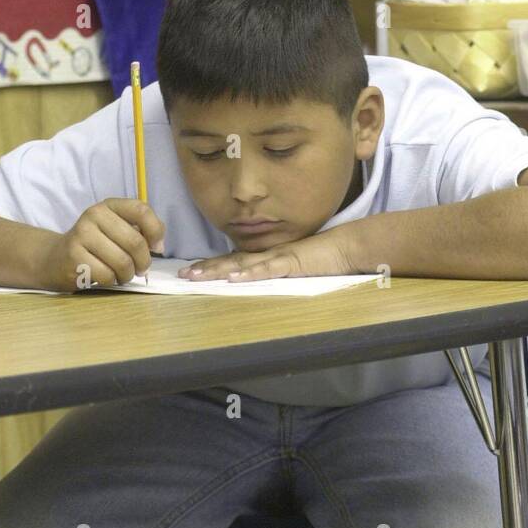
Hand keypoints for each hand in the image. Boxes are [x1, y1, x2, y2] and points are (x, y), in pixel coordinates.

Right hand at [40, 198, 165, 291]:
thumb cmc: (95, 244)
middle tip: (141, 269)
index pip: (141, 210)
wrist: (55, 258)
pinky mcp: (74, 257)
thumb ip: (141, 230)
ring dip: (128, 274)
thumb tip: (159, 246)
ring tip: (123, 274)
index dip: (155, 230)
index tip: (157, 247)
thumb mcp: (116, 228)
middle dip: (144, 261)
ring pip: (122, 261)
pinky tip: (107, 277)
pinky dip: (112, 281)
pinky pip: (106, 275)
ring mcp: (82, 235)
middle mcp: (94, 215)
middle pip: (135, 241)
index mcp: (109, 205)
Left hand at [177, 226, 358, 282]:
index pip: (234, 262)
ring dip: (218, 270)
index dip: (211, 266)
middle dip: (205, 268)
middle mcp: (267, 256)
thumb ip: (278, 272)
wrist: (345, 246)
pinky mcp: (291, 262)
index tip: (190, 271)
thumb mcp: (295, 268)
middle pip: (230, 262)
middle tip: (182, 274)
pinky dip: (250, 273)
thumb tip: (259, 281)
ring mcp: (277, 258)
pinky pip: (267, 269)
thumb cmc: (323, 259)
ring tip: (197, 276)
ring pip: (242, 264)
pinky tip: (234, 278)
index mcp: (266, 258)